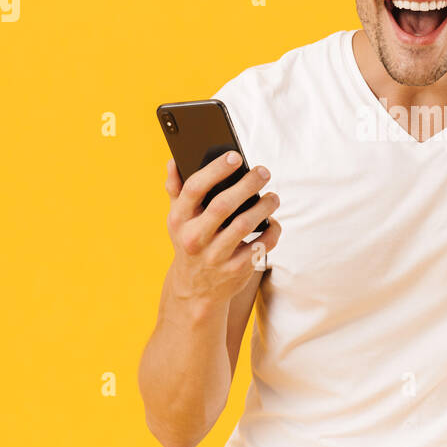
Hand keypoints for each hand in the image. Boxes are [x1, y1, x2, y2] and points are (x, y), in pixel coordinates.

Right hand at [163, 154, 280, 306]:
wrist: (195, 290)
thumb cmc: (190, 242)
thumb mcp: (178, 220)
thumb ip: (176, 190)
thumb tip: (173, 161)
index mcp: (179, 219)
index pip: (194, 188)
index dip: (215, 170)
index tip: (236, 156)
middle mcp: (194, 238)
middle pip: (223, 205)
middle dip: (247, 184)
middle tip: (263, 171)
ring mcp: (215, 256)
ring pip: (244, 225)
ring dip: (264, 206)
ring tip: (273, 197)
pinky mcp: (236, 270)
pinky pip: (261, 245)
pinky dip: (272, 231)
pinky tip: (273, 221)